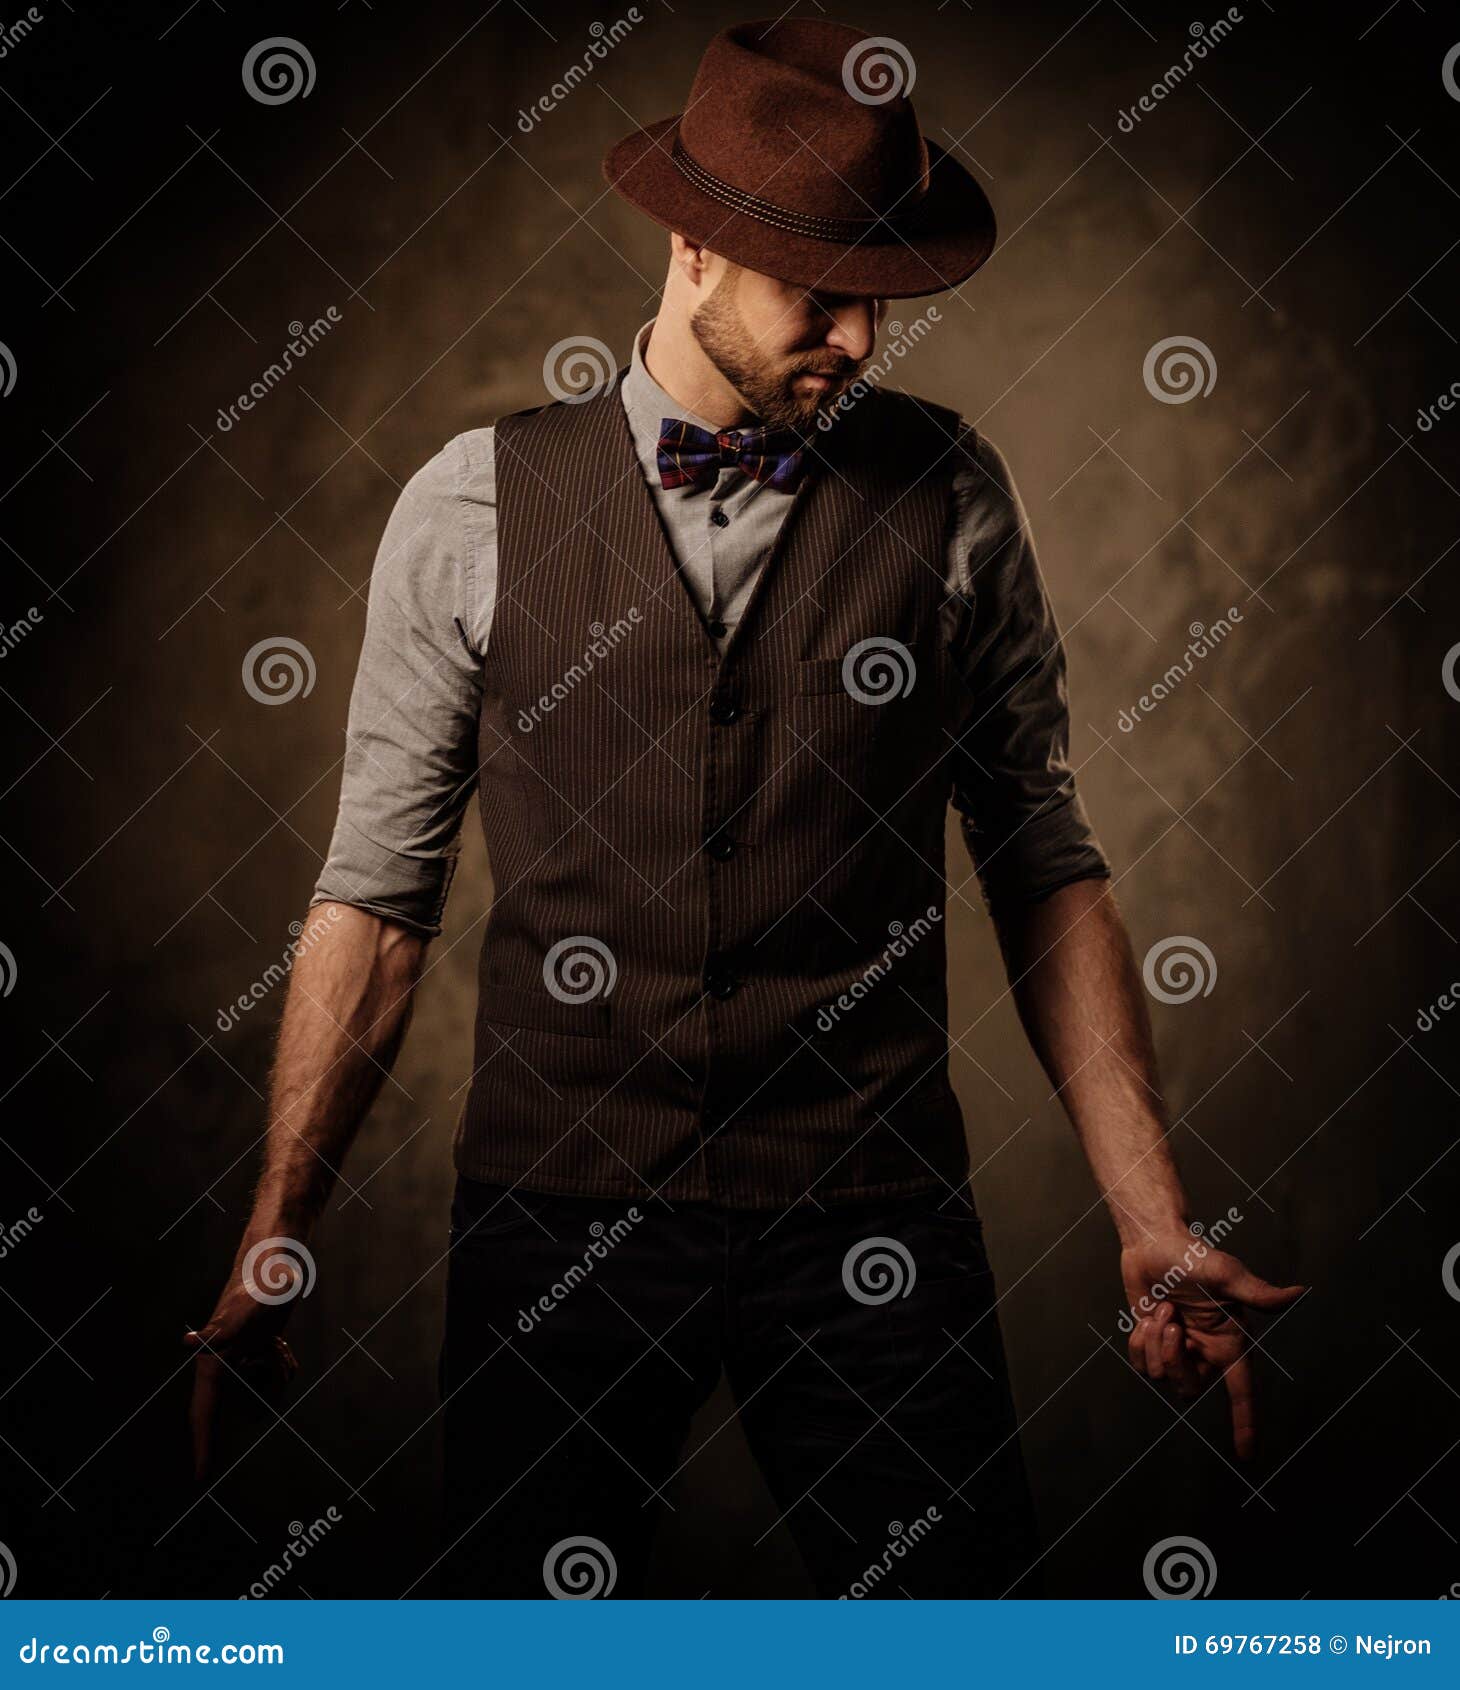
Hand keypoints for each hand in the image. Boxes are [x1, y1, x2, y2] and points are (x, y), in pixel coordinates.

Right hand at [184, 1274, 299, 1481]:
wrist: (276, 1258)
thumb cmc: (261, 1283)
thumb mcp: (247, 1310)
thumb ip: (220, 1330)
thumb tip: (188, 1343)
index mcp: (213, 1360)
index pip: (203, 1411)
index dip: (202, 1446)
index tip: (200, 1478)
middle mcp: (224, 1358)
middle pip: (233, 1402)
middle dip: (242, 1406)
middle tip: (238, 1417)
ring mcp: (243, 1351)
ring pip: (263, 1383)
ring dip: (275, 1373)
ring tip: (276, 1347)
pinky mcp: (260, 1342)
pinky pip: (274, 1367)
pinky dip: (282, 1362)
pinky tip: (281, 1344)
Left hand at [1120, 1231, 1304, 1460]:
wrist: (1154, 1242)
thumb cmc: (1194, 1255)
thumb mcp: (1226, 1274)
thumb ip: (1259, 1292)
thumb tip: (1298, 1293)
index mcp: (1229, 1343)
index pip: (1242, 1391)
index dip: (1246, 1423)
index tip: (1248, 1455)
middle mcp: (1206, 1352)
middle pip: (1189, 1388)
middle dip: (1172, 1358)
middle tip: (1170, 1319)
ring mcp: (1178, 1350)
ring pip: (1160, 1376)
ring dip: (1153, 1341)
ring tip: (1161, 1309)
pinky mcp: (1152, 1343)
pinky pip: (1140, 1364)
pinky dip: (1138, 1341)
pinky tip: (1145, 1317)